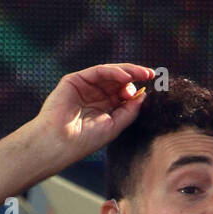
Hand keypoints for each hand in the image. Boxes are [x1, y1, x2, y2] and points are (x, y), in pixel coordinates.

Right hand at [34, 63, 155, 162]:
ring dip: (127, 71)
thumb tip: (144, 96)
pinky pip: (98, 71)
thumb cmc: (84, 140)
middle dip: (136, 76)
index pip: (124, 93)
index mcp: (104, 108)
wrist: (59, 142)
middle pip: (119, 81)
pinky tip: (126, 76)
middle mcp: (95, 96)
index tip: (152, 89)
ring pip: (110, 73)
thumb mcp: (114, 126)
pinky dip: (113, 71)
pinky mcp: (75, 80)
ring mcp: (85, 86)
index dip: (137, 90)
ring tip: (142, 73)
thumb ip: (129, 111)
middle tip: (151, 74)